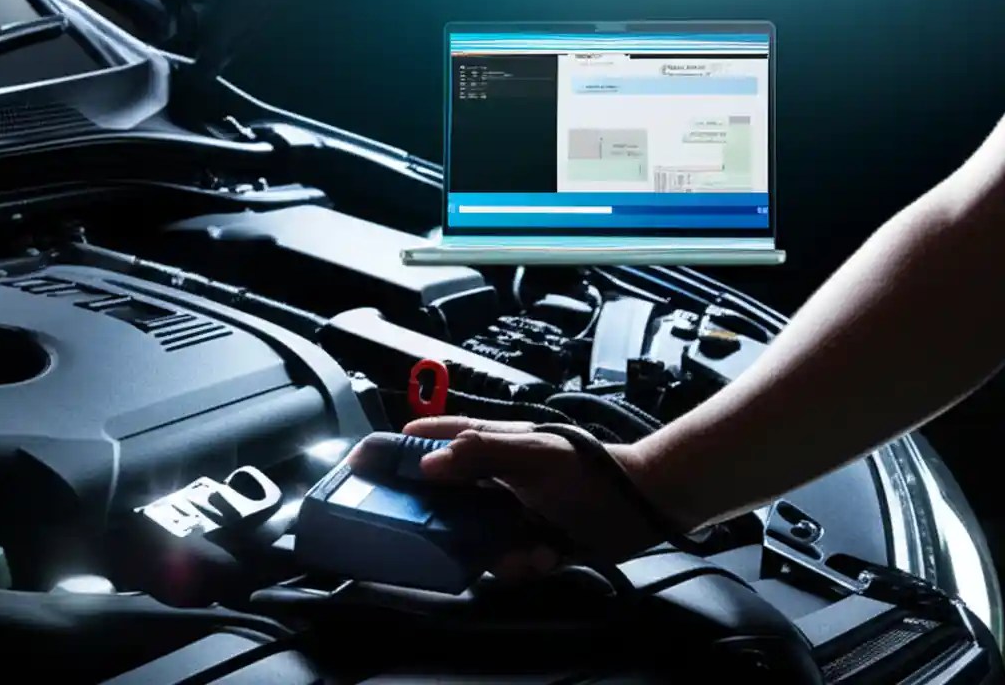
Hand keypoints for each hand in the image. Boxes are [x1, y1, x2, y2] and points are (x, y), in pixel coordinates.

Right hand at [346, 416, 665, 580]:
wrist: (642, 505)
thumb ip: (480, 453)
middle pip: (438, 498)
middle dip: (441, 522)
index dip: (394, 451)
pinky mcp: (525, 542)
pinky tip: (546, 555)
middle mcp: (491, 479)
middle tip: (442, 536)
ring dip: (493, 551)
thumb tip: (429, 463)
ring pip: (468, 539)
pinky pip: (501, 561)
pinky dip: (521, 563)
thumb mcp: (533, 454)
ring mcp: (506, 511)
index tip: (361, 463)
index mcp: (487, 445)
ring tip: (528, 547)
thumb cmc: (588, 470)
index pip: (428, 441)